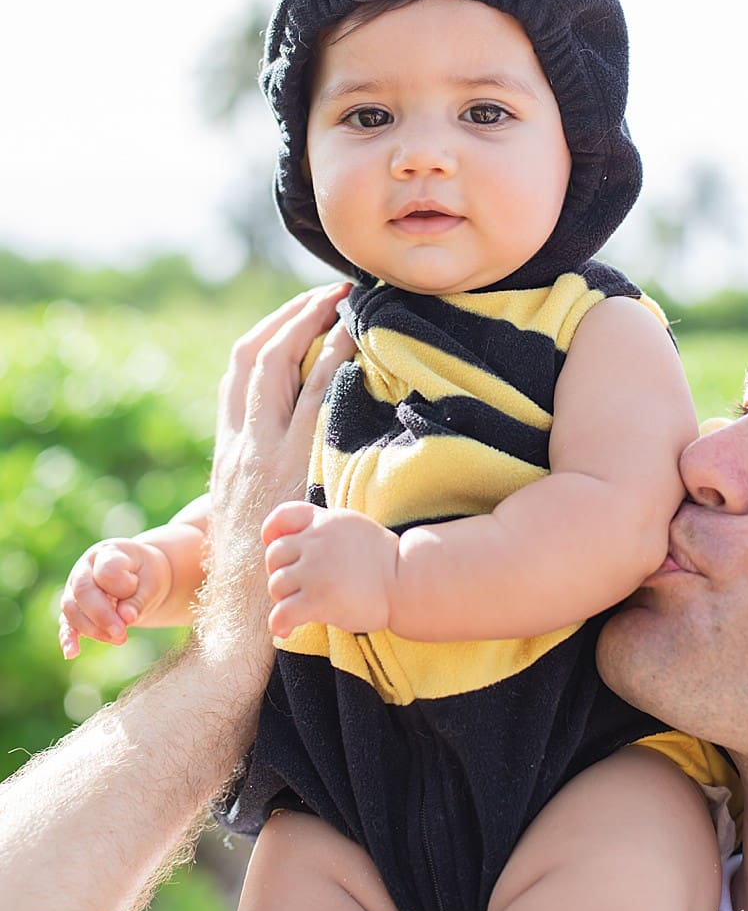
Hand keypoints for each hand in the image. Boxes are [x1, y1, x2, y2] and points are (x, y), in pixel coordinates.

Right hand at [58, 537, 171, 658]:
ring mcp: (74, 588)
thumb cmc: (146, 575)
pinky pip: (66, 623)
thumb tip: (126, 619)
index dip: (122, 586)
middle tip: (122, 634)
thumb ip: (138, 599)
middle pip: (82, 591)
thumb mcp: (152, 581)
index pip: (106, 570)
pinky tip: (72, 653)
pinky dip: (68, 638)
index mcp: (107, 553)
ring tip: (120, 640)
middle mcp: (85, 568)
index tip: (136, 589)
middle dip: (102, 616)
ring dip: (93, 629)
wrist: (139, 576)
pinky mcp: (74, 608)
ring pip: (72, 609)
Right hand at [199, 284, 354, 659]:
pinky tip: (356, 343)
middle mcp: (240, 444)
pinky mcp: (293, 464)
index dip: (264, 336)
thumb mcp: (242, 524)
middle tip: (326, 292)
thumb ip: (261, 489)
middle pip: (255, 355)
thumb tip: (291, 471)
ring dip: (311, 323)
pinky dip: (331, 363)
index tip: (292, 316)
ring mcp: (264, 451)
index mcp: (228, 453)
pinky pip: (314, 399)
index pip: (235, 377)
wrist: (241, 617)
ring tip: (344, 301)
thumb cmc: (250, 577)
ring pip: (280, 364)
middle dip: (289, 315)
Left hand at [264, 503, 398, 635]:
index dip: (272, 533)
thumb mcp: (353, 527)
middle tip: (296, 587)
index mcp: (324, 522)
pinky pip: (282, 614)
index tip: (277, 549)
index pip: (281, 517)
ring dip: (283, 599)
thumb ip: (325, 527)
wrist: (406, 581)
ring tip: (298, 608)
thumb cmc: (384, 559)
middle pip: (274, 555)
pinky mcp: (318, 599)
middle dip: (280, 572)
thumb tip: (298, 538)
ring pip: (276, 585)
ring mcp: (315, 571)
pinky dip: (279, 624)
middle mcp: (315, 542)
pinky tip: (286, 631)